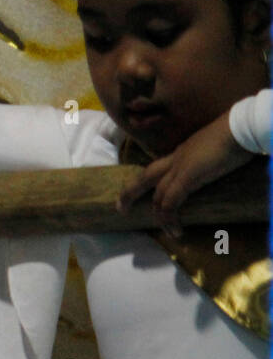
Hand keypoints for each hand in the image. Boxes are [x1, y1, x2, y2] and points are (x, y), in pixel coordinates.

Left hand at [118, 110, 252, 237]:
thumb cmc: (233, 136)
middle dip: (130, 192)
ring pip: (157, 194)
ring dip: (159, 215)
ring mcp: (179, 168)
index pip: (159, 167)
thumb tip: (216, 169)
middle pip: (145, 176)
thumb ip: (210, 160)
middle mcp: (175, 159)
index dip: (148, 180)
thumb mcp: (216, 149)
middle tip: (120, 207)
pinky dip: (170, 217)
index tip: (142, 191)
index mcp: (181, 152)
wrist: (238, 128)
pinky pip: (171, 201)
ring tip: (165, 231)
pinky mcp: (187, 177)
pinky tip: (176, 229)